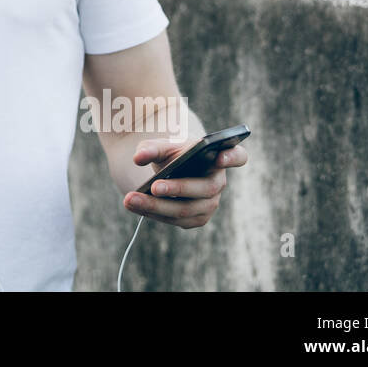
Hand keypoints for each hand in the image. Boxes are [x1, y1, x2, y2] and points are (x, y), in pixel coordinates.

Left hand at [122, 138, 247, 228]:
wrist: (170, 169)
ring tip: (130, 199)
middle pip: (204, 189)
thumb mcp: (161, 146)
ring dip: (157, 206)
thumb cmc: (171, 153)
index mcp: (218, 156)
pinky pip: (176, 220)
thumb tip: (138, 158)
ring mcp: (209, 203)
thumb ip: (150, 148)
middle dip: (177, 189)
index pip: (237, 156)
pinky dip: (154, 213)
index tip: (220, 157)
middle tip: (154, 186)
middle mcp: (218, 182)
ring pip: (187, 210)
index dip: (232, 157)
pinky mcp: (197, 218)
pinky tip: (135, 206)